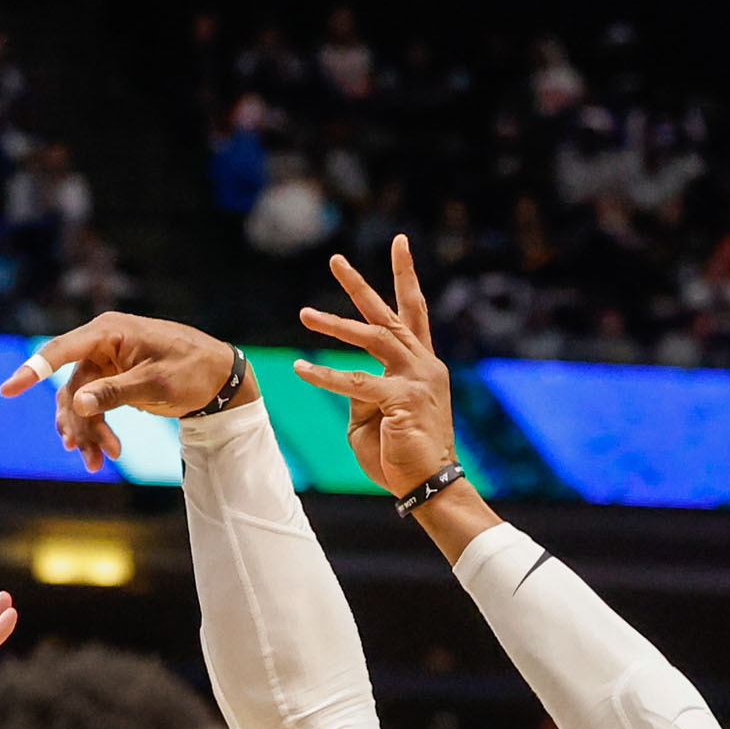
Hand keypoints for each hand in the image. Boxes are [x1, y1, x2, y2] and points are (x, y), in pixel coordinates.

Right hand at [0, 314, 240, 468]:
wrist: (217, 379)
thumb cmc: (190, 371)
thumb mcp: (155, 383)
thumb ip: (115, 391)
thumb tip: (79, 404)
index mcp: (109, 332)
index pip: (61, 350)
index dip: (33, 370)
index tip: (8, 389)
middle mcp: (101, 344)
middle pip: (70, 388)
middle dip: (80, 426)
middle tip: (96, 457)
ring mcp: (104, 363)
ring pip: (77, 403)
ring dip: (85, 434)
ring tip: (98, 462)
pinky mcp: (110, 380)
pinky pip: (90, 407)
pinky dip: (94, 430)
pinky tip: (103, 452)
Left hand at [291, 241, 462, 500]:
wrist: (429, 485)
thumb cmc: (401, 454)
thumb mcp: (374, 416)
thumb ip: (361, 392)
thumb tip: (345, 378)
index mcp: (423, 364)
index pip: (414, 311)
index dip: (405, 276)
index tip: (399, 243)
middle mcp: (424, 364)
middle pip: (390, 313)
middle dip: (361, 285)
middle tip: (335, 259)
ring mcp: (416, 379)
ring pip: (372, 339)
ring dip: (335, 325)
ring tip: (304, 313)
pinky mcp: (401, 400)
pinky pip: (356, 383)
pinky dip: (326, 376)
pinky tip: (300, 368)